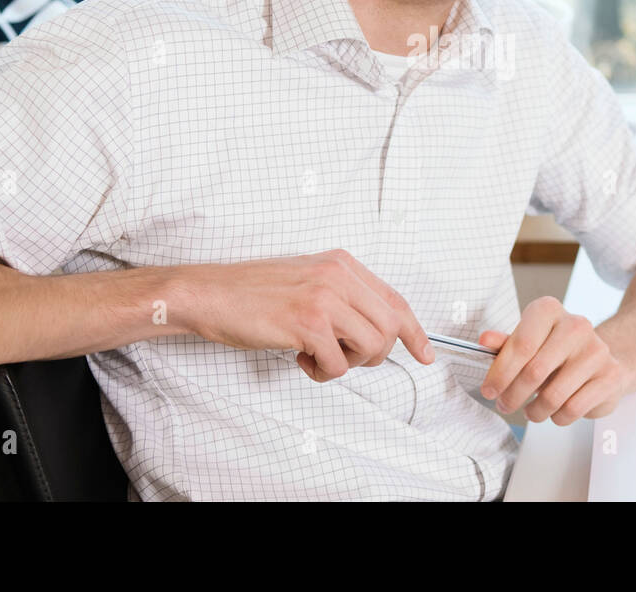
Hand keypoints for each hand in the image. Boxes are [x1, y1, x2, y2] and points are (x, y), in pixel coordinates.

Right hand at [184, 248, 434, 383]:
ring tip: (318, 356)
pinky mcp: (307, 323)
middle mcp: (338, 275)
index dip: (415, 331)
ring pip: (371, 346)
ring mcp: (324, 298)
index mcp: (342, 263)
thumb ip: (342, 298)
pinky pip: (338, 365)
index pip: (395, 299)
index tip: (426, 354)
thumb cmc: (253, 293)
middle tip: (344, 358)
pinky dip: (322, 372)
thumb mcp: (308, 281)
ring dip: (348, 364)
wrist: (209, 294)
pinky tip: (300, 359)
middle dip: (375, 354)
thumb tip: (377, 331)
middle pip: (390, 327)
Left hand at [477, 296, 627, 425]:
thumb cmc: (556, 351)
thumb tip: (484, 340)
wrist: (599, 359)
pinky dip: (558, 417)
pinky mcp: (610, 376)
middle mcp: (576, 325)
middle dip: (513, 395)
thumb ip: (506, 344)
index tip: (489, 390)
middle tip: (504, 405)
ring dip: (535, 411)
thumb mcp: (528, 342)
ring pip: (554, 396)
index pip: (520, 345)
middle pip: (534, 371)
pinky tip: (555, 412)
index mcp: (549, 310)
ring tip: (530, 411)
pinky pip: (574, 408)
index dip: (500, 373)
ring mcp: (597, 350)